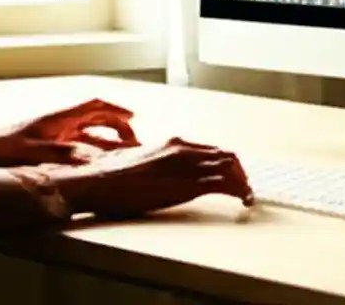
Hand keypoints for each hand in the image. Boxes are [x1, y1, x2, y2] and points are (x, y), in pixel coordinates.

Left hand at [0, 98, 141, 165]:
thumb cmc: (5, 144)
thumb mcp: (33, 151)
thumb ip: (61, 154)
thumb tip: (88, 158)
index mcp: (61, 117)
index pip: (95, 105)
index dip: (117, 110)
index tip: (134, 117)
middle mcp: (64, 121)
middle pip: (99, 117)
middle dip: (120, 127)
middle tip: (135, 143)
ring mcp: (60, 131)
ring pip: (93, 132)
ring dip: (110, 139)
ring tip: (126, 153)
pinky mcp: (54, 142)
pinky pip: (83, 143)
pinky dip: (97, 149)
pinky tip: (103, 162)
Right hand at [48, 137, 253, 217]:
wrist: (97, 180)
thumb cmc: (110, 175)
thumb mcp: (136, 160)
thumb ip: (153, 160)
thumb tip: (156, 168)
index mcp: (172, 142)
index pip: (210, 149)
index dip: (225, 164)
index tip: (230, 176)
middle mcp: (183, 149)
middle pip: (225, 155)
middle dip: (239, 172)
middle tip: (243, 188)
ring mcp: (186, 166)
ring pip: (230, 167)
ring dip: (243, 182)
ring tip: (247, 196)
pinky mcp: (186, 185)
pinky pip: (225, 185)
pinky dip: (240, 192)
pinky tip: (244, 202)